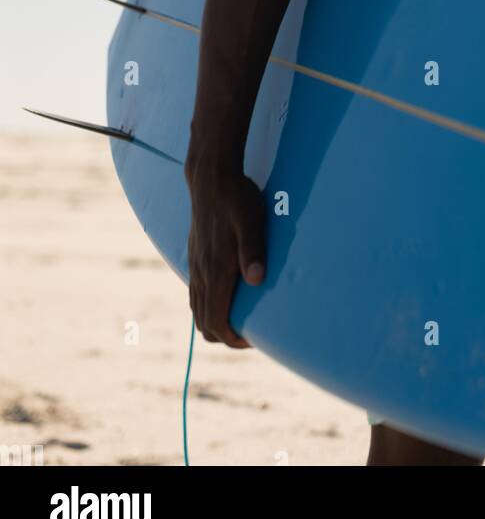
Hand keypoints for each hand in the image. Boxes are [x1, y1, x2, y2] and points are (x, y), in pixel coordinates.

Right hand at [186, 167, 266, 347]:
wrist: (210, 177)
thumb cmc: (236, 198)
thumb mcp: (251, 221)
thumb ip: (253, 250)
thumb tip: (257, 280)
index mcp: (215, 270)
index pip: (216, 321)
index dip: (233, 339)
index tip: (253, 341)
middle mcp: (201, 272)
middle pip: (204, 323)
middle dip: (225, 336)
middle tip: (251, 334)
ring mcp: (195, 265)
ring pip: (197, 310)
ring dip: (214, 322)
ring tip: (241, 319)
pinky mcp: (194, 256)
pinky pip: (195, 293)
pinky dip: (207, 306)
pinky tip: (226, 296)